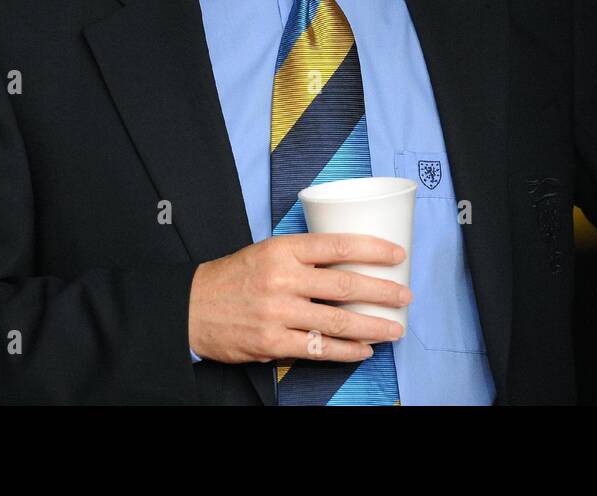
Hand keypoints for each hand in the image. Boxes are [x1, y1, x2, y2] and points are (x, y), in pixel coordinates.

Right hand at [187, 233, 410, 363]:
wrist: (191, 307)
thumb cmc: (235, 276)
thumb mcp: (267, 251)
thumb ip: (304, 255)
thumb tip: (350, 261)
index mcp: (283, 248)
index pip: (339, 245)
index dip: (374, 250)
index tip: (398, 255)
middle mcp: (283, 278)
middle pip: (346, 286)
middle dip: (383, 292)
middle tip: (405, 296)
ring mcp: (278, 313)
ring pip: (338, 322)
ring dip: (373, 326)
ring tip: (395, 328)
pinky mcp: (272, 342)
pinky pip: (319, 349)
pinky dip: (346, 352)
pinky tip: (364, 350)